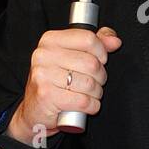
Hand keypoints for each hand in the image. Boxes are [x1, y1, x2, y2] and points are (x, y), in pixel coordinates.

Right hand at [7, 25, 121, 146]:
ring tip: (87, 94)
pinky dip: (91, 106)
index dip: (101, 52)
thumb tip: (114, 41)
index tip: (99, 60)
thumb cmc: (55, 82)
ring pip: (90, 84)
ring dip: (96, 93)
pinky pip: (84, 101)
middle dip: (100, 77)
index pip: (88, 39)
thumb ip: (95, 44)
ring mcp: (43, 75)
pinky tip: (85, 105)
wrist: (34, 109)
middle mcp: (44, 55)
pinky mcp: (47, 96)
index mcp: (50, 40)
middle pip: (92, 63)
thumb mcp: (72, 56)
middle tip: (93, 82)